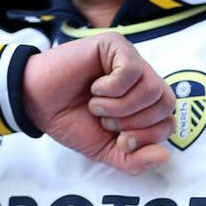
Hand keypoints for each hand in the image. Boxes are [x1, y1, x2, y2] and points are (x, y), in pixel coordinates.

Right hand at [22, 34, 175, 175]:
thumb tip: (164, 157)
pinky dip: (113, 88)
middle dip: (134, 123)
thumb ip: (133, 160)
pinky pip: (132, 70)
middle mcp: (142, 80)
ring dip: (121, 107)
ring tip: (97, 105)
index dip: (148, 137)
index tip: (120, 140)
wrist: (37, 104)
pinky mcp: (115, 45)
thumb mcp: (105, 150)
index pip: (168, 122)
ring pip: (152, 88)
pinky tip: (95, 88)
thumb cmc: (71, 121)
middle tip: (105, 121)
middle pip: (166, 104)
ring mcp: (130, 60)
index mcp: (144, 104)